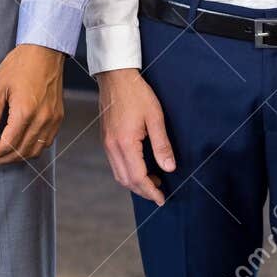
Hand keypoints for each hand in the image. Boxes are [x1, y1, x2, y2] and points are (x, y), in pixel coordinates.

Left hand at [0, 44, 64, 165]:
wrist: (45, 51)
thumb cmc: (20, 65)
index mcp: (25, 111)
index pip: (8, 144)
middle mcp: (42, 118)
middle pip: (22, 151)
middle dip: (4, 159)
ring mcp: (53, 118)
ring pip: (36, 150)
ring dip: (18, 157)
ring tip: (4, 156)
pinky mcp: (58, 116)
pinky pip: (47, 141)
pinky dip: (33, 148)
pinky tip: (22, 145)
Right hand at [97, 68, 175, 204]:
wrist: (116, 77)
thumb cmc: (137, 94)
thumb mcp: (156, 117)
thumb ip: (162, 145)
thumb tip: (169, 168)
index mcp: (125, 143)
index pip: (137, 177)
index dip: (151, 191)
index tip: (162, 199)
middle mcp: (112, 147)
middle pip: (126, 180)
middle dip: (143, 190)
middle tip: (159, 193)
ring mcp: (107, 144)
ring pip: (119, 174)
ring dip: (135, 183)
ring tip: (153, 182)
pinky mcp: (106, 140)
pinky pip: (116, 164)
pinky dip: (128, 172)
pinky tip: (141, 168)